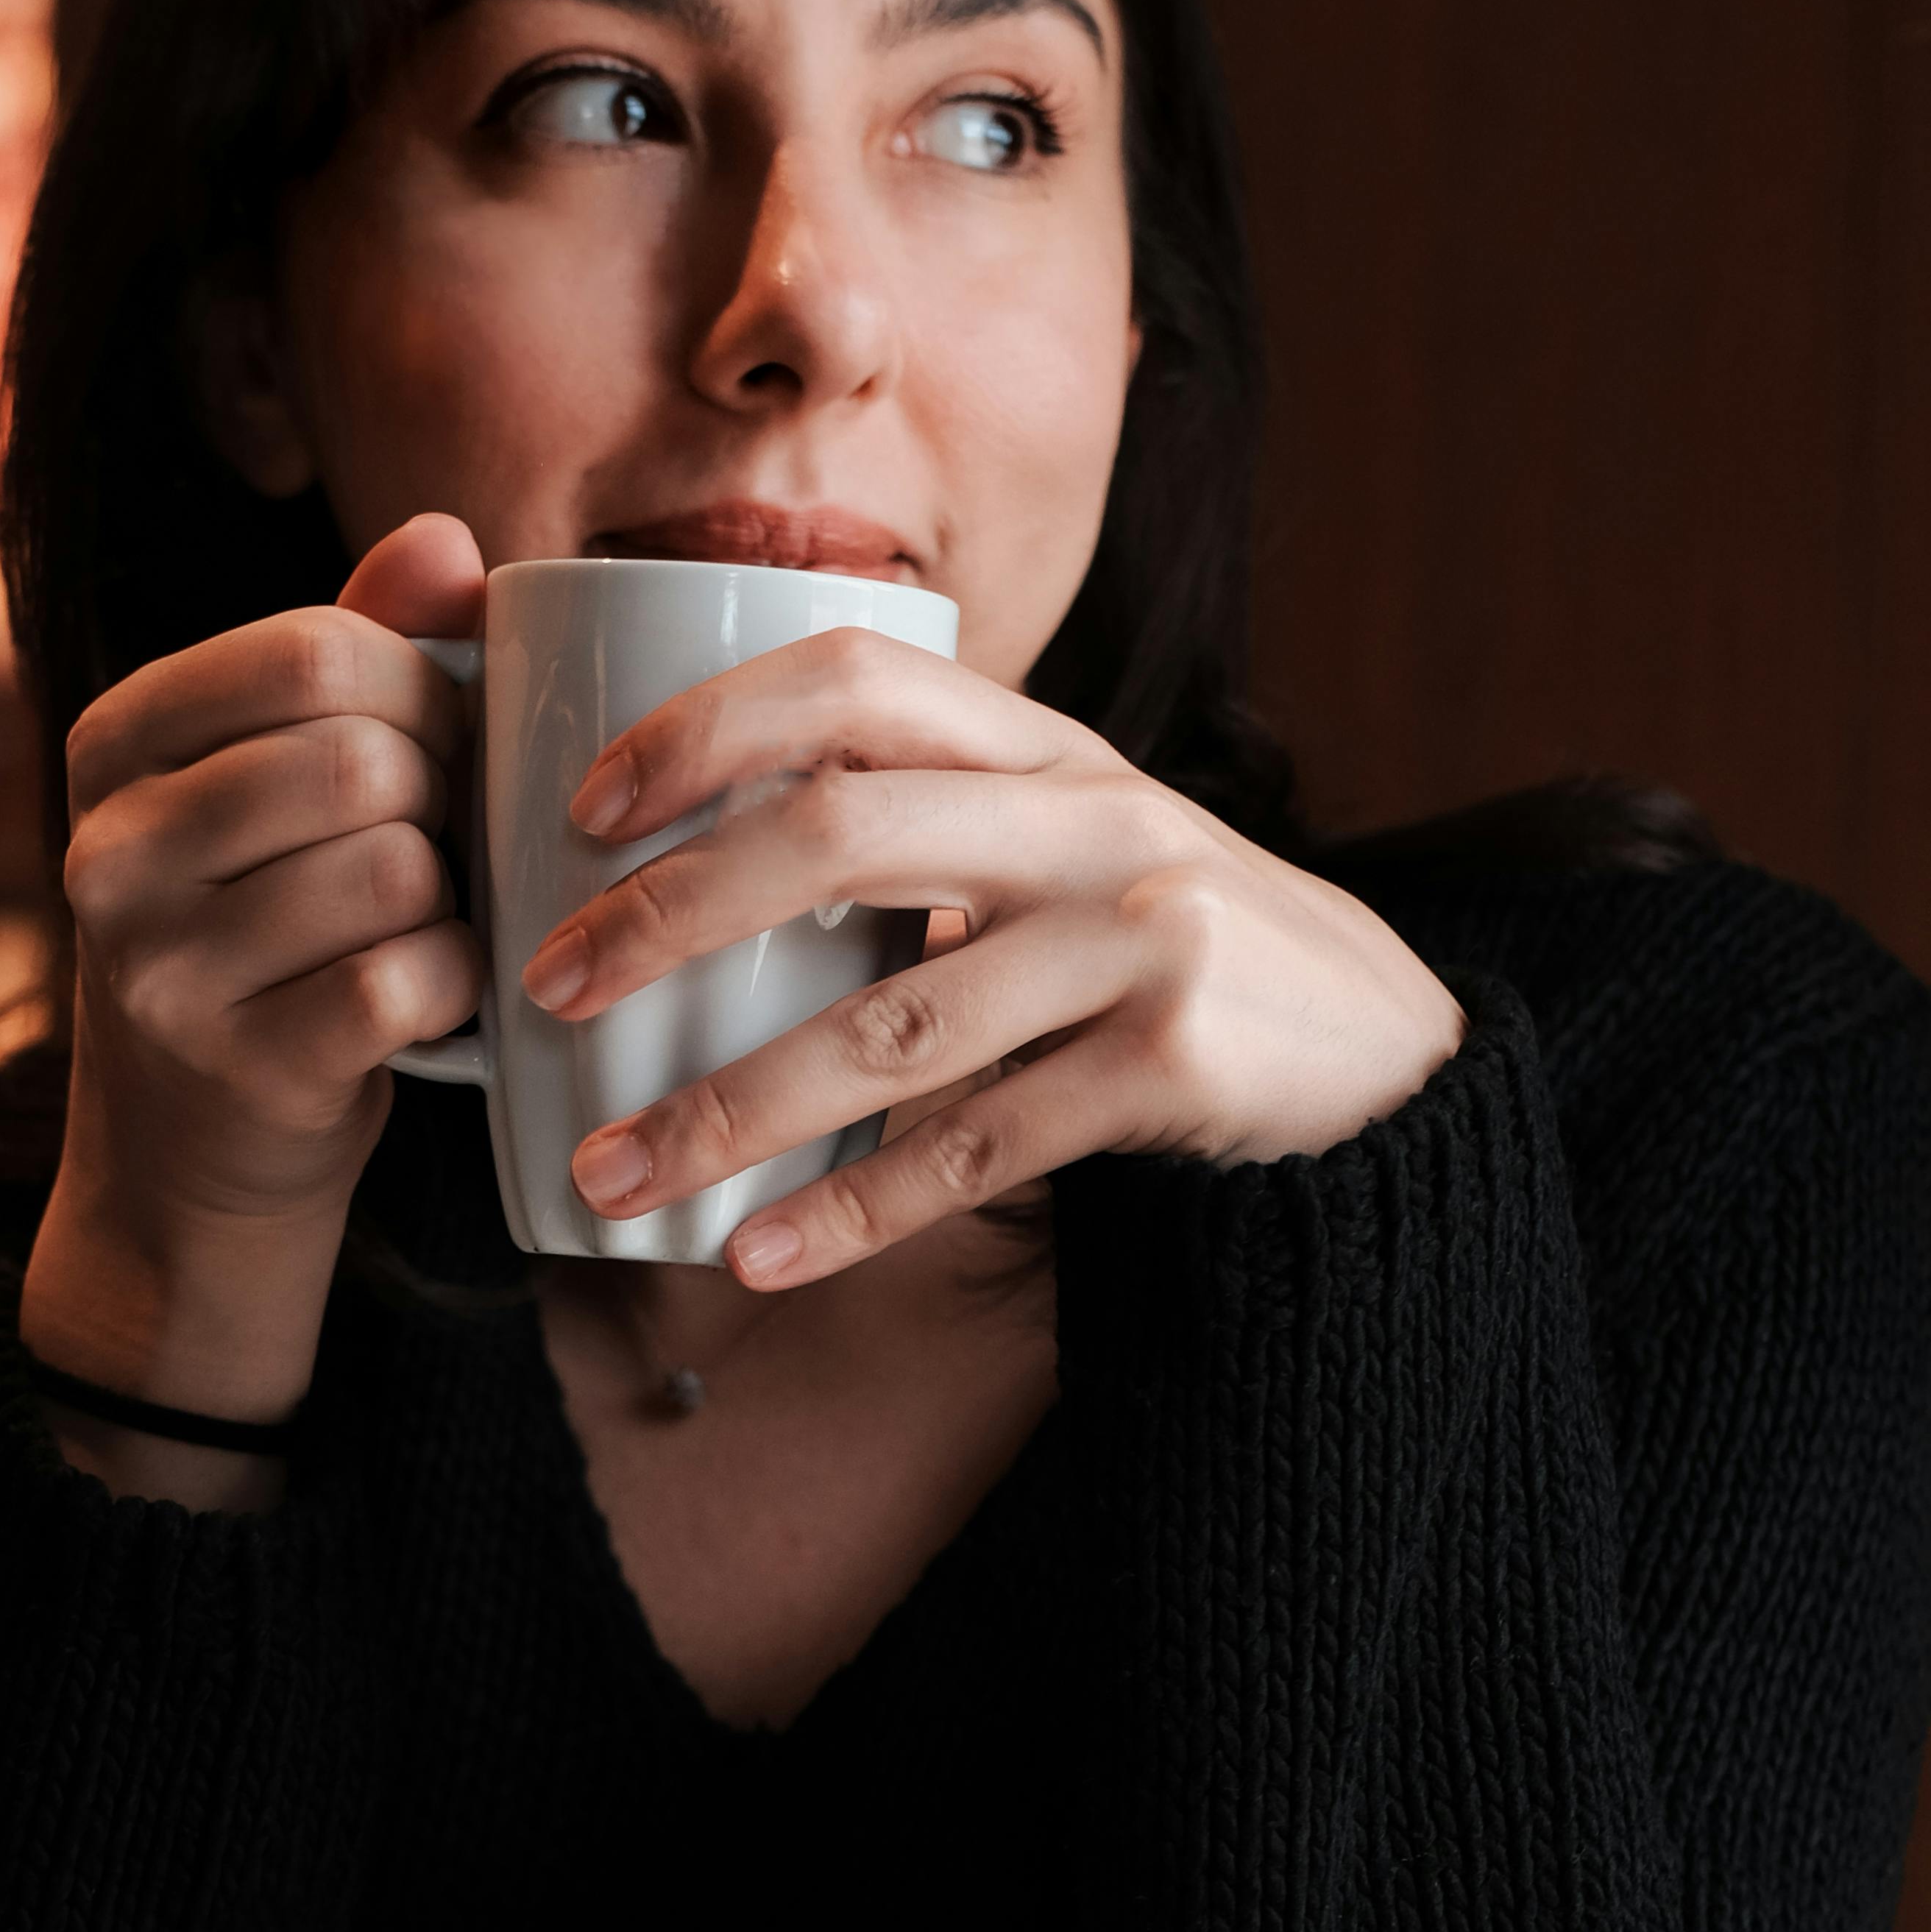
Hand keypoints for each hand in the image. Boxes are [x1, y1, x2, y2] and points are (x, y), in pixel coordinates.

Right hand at [24, 516, 486, 1428]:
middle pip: (359, 757)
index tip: (433, 742)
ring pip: (392, 869)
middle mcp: (109, 851)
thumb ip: (362, 648)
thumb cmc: (266, 928)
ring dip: (448, 896)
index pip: (314, 648)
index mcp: (112, 743)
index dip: (421, 686)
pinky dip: (454, 984)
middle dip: (442, 795)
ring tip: (424, 918)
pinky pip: (405, 981)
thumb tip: (449, 544)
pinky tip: (432, 994)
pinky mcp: (238, 1071)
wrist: (189, 1159)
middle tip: (441, 842)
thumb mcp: (276, 776)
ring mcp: (160, 970)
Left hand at [517, 640, 1465, 1285]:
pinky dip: (855, 1212)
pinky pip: (977, 1150)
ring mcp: (1137, 938)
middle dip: (669, 914)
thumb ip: (919, 833)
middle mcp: (1090, 818)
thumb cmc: (1161, 951)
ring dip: (728, 1110)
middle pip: (837, 833)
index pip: (851, 674)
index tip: (581, 808)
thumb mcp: (1060, 847)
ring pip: (887, 1026)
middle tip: (549, 989)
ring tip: (612, 1173)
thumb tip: (689, 876)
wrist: (1381, 1053)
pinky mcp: (1171, 1065)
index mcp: (1043, 745)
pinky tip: (757, 1257)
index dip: (705, 726)